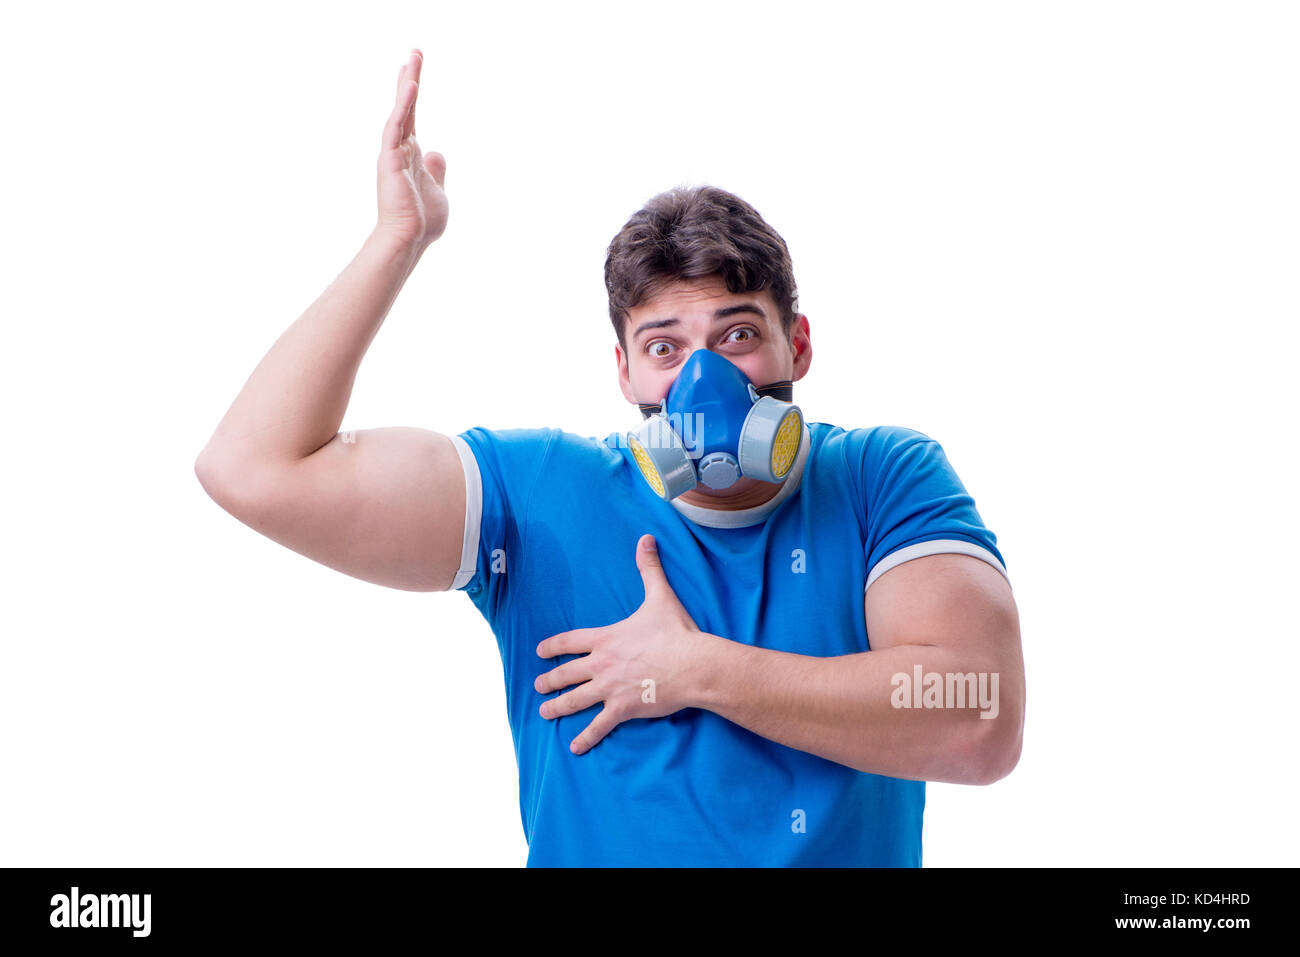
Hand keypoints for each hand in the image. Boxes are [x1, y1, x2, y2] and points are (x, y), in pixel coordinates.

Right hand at [375, 48, 447, 249]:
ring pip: (400, 111)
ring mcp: (393, 153)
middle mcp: (399, 149)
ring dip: (408, 84)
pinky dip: (404, 106)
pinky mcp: (389, 159)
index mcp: (411, 154)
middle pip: (406, 107)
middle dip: (410, 78)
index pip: (412, 117)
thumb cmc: (422, 221)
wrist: (409, 239)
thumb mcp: (438, 190)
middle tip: (415, 52)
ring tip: (413, 59)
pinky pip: (396, 126)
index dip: (413, 94)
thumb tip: (437, 152)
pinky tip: (411, 86)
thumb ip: (436, 170)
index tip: (414, 71)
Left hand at [535, 535, 711, 754]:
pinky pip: (599, 726)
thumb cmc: (677, 632)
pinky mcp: (623, 709)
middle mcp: (601, 665)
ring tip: (544, 712)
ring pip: (575, 700)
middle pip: (567, 673)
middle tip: (538, 685)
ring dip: (557, 707)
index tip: (540, 652)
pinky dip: (586, 738)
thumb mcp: (660, 596)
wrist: (694, 665)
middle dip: (549, 680)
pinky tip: (574, 747)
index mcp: (606, 639)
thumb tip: (646, 539)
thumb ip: (649, 568)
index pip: (570, 642)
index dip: (552, 646)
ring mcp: (610, 689)